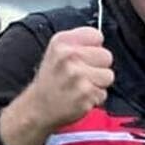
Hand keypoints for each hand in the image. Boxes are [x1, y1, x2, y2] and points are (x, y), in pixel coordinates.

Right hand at [0, 26, 113, 144]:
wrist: (37, 108)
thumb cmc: (50, 81)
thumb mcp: (56, 52)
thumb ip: (78, 43)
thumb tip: (100, 43)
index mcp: (62, 42)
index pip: (96, 35)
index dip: (93, 48)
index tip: (85, 57)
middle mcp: (69, 56)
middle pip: (106, 56)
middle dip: (98, 67)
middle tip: (83, 75)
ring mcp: (78, 75)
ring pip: (108, 75)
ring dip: (98, 84)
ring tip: (81, 87)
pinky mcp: (86, 94)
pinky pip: (103, 93)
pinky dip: (94, 98)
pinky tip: (80, 97)